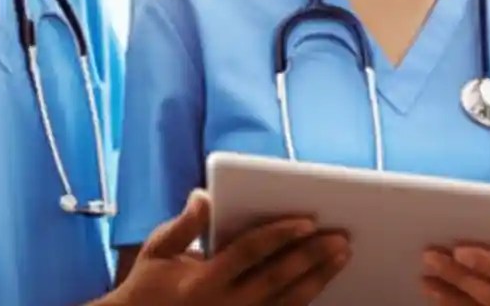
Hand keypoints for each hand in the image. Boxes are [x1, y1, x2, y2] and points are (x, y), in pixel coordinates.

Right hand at [103, 189, 350, 305]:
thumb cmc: (147, 287)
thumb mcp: (156, 251)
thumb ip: (184, 223)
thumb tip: (205, 194)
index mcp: (202, 282)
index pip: (250, 253)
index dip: (280, 235)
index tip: (308, 220)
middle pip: (278, 279)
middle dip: (312, 257)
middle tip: (341, 237)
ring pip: (288, 302)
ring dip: (318, 278)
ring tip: (342, 255)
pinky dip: (306, 299)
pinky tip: (324, 281)